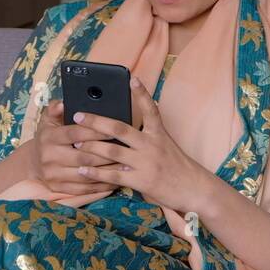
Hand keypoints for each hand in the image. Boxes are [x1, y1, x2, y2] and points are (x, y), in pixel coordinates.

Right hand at [27, 100, 121, 194]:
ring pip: (86, 174)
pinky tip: (115, 180)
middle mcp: (49, 157)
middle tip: (126, 150)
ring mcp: (53, 175)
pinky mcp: (58, 188)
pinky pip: (83, 189)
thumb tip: (64, 103)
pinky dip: (101, 186)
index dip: (96, 131)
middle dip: (107, 154)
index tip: (114, 130)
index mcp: (48, 138)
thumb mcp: (48, 120)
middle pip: (84, 156)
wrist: (33, 162)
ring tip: (126, 165)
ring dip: (108, 171)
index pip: (75, 134)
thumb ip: (56, 109)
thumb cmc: (48, 137)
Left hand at [72, 77, 214, 210]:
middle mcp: (152, 145)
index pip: (151, 110)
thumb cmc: (177, 167)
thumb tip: (118, 134)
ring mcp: (146, 163)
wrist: (195, 190)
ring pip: (112, 151)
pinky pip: (114, 176)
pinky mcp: (142, 181)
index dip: (141, 94)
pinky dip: (96, 173)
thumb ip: (145, 139)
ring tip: (75, 144)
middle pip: (120, 129)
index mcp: (159, 134)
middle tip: (78, 115)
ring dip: (91, 147)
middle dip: (96, 122)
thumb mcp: (165, 147)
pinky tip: (82, 171)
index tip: (132, 78)